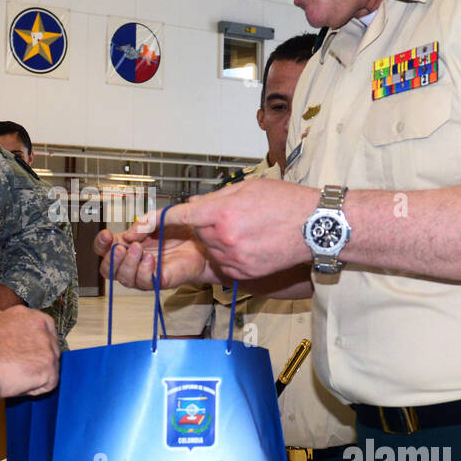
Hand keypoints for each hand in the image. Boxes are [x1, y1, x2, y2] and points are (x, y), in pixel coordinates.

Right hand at [0, 306, 58, 396]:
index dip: (33, 346)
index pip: (44, 331)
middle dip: (36, 360)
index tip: (22, 354)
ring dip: (35, 374)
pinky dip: (35, 387)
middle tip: (15, 367)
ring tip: (14, 374)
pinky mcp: (49, 367)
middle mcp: (41, 326)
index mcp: (28, 314)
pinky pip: (48, 383)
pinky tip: (18, 382)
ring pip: (49, 365)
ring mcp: (48, 347)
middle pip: (49, 348)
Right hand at [94, 219, 215, 291]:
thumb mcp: (157, 220)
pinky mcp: (160, 281)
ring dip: (128, 264)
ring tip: (138, 249)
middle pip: (108, 269)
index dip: (101, 243)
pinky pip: (145, 282)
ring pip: (125, 278)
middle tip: (119, 248)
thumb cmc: (180, 231)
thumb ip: (142, 224)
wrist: (202, 241)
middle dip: (111, 259)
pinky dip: (144, 271)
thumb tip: (128, 236)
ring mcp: (145, 273)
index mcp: (128, 245)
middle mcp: (133, 261)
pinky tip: (150, 259)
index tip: (106, 234)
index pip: (105, 249)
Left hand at [159, 181, 317, 279]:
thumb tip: (193, 204)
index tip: (146, 222)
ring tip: (247, 231)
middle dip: (208, 226)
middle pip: (198, 233)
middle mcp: (223, 236)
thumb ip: (216, 197)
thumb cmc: (285, 202)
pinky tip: (252, 245)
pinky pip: (225, 264)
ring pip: (211, 250)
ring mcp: (233, 257)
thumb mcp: (248, 188)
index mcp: (221, 212)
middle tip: (233, 218)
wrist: (315, 227)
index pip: (181, 216)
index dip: (162, 219)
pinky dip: (232, 256)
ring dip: (219, 242)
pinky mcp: (243, 273)